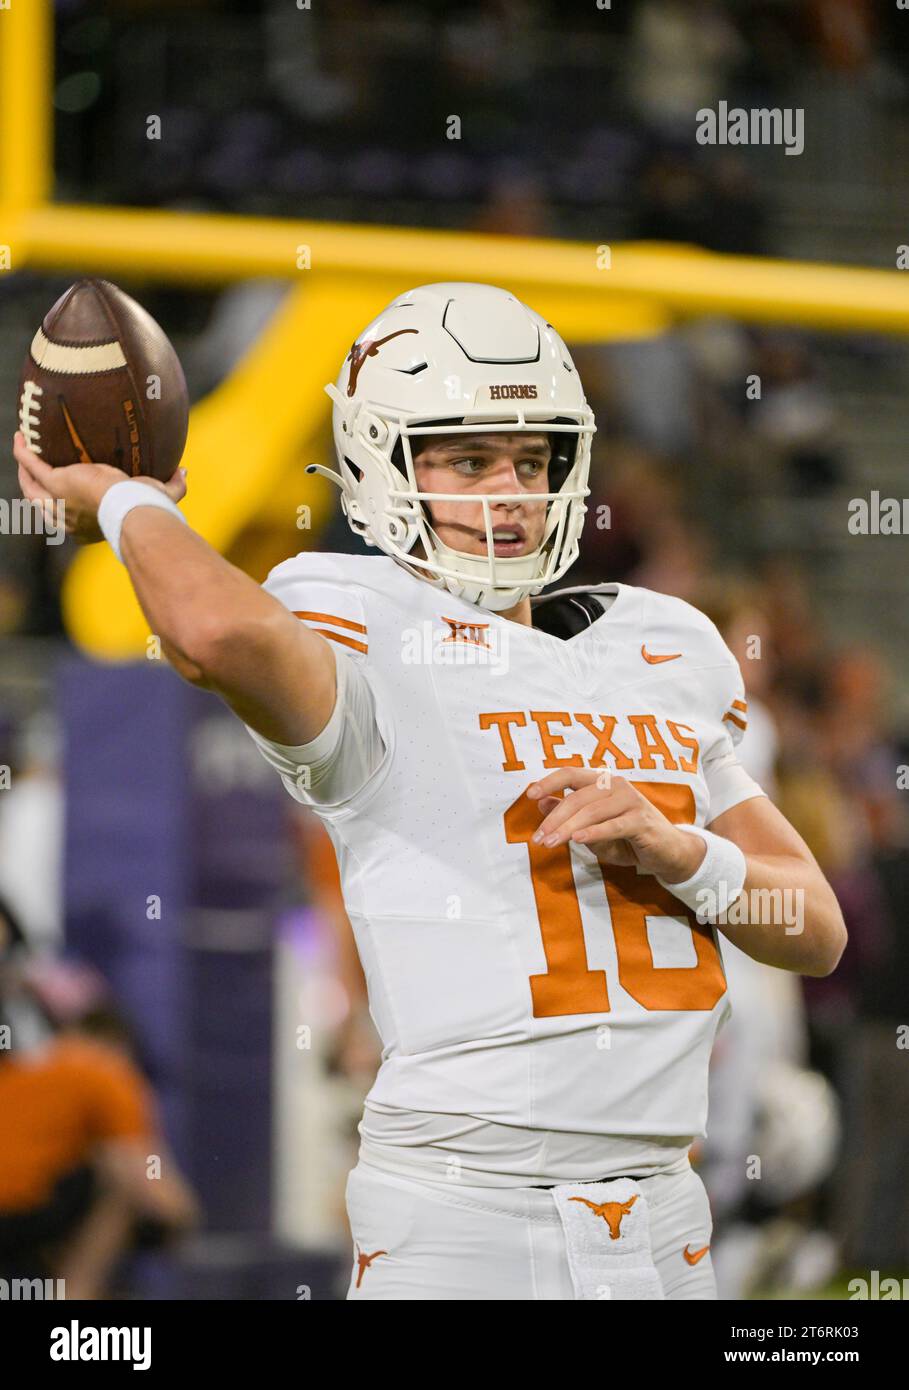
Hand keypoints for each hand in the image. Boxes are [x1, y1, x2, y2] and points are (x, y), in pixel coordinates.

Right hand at [14, 431, 186, 544]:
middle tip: (37, 467)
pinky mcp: (55, 483)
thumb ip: (174, 486)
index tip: (68, 490)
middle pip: (43, 504)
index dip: (65, 505)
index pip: (70, 518)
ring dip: (26, 470)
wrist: (131, 509)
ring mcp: (58, 502)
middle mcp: (68, 518)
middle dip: (36, 487)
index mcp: (88, 526)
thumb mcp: (160, 495)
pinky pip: (32, 466)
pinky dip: (24, 452)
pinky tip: (21, 437)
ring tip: (25, 450)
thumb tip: (184, 471)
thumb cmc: (147, 507)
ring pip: (31, 487)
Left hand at [526, 768, 705, 880]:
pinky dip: (593, 832)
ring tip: (550, 843)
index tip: (529, 794)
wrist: (666, 853)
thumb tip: (540, 803)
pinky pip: (613, 825)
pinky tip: (577, 840)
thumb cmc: (627, 838)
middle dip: (553, 819)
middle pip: (577, 798)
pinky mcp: (642, 820)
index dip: (549, 782)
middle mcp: (616, 785)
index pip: (571, 774)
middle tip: (538, 838)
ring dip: (567, 829)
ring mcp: (631, 800)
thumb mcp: (593, 828)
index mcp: (603, 782)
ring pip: (591, 812)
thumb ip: (569, 814)